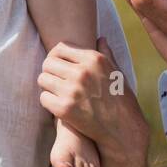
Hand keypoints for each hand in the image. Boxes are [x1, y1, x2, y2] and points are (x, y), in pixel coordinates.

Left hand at [37, 40, 142, 162]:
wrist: (123, 129)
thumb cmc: (121, 99)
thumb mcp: (117, 72)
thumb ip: (106, 53)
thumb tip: (100, 38)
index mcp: (94, 59)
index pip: (60, 48)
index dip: (56, 56)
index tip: (58, 65)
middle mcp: (82, 72)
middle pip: (48, 62)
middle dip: (50, 71)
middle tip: (56, 80)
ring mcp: (72, 90)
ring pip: (42, 79)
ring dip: (47, 86)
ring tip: (56, 92)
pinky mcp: (64, 109)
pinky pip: (43, 98)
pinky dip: (48, 102)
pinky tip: (58, 105)